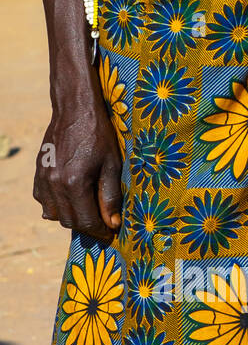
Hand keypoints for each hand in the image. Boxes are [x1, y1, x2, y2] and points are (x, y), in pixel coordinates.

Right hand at [33, 80, 121, 244]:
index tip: (112, 232)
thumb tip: (112, 223)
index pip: (86, 221)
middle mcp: (55, 184)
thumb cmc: (99, 138)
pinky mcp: (38, 172)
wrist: (75, 112)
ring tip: (88, 212)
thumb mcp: (112, 167)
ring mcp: (43, 178)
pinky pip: (42, 200)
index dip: (101, 231)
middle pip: (69, 221)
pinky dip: (56, 205)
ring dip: (71, 217)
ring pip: (53, 213)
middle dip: (88, 227)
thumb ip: (110, 197)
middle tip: (103, 224)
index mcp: (74, 184)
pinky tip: (71, 199)